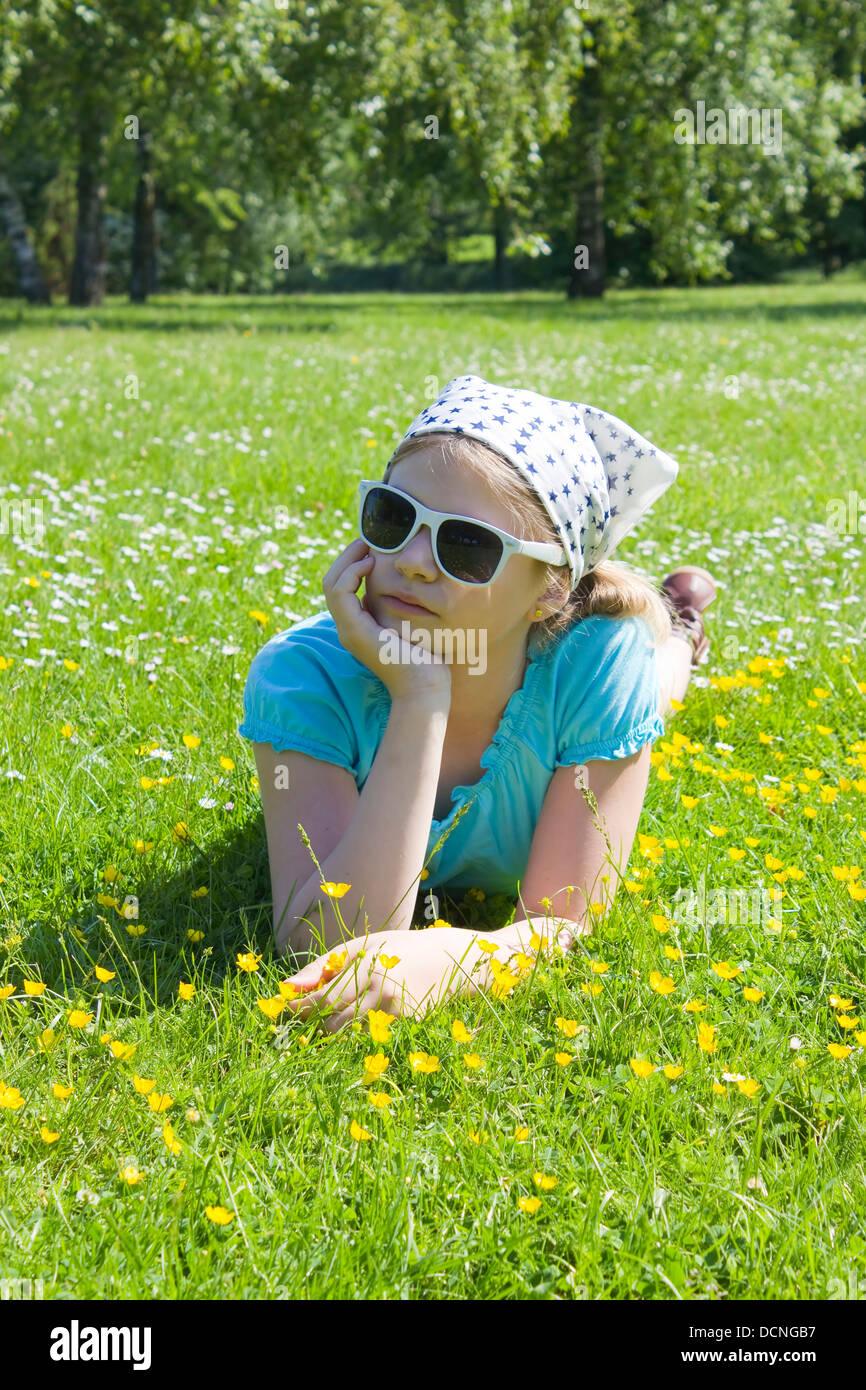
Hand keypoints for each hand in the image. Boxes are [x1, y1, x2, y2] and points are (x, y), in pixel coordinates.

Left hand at [278, 927, 495, 1030]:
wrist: (450, 959)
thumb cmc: (398, 950)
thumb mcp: (362, 947)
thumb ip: (324, 966)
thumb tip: (286, 988)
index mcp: (367, 967)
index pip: (324, 997)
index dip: (300, 1007)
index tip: (284, 1009)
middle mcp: (381, 992)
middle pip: (333, 1021)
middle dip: (313, 1023)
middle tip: (303, 1018)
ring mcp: (397, 1013)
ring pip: (349, 1034)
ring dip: (334, 1030)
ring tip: (331, 1017)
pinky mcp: (407, 1028)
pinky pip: (370, 1037)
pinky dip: (358, 1033)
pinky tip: (361, 1020)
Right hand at [321, 538, 451, 703]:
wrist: (426, 687)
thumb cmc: (428, 659)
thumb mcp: (414, 623)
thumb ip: (406, 605)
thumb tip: (415, 581)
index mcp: (360, 625)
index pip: (343, 586)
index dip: (354, 562)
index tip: (374, 546)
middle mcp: (348, 628)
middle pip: (332, 581)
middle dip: (347, 556)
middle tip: (367, 539)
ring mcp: (348, 630)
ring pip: (331, 584)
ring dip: (347, 560)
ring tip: (368, 547)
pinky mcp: (354, 631)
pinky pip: (339, 593)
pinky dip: (350, 574)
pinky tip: (370, 564)